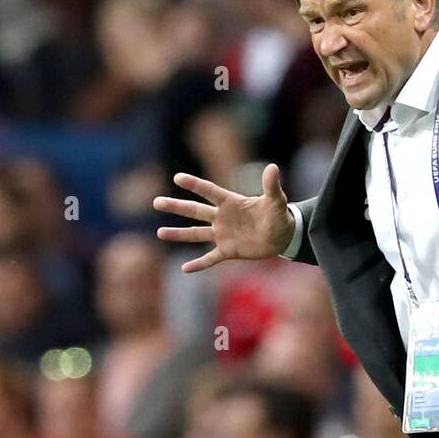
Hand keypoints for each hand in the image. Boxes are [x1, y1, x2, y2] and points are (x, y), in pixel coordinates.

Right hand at [153, 164, 294, 272]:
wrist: (282, 236)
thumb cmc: (278, 215)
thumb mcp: (276, 201)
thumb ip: (271, 186)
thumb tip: (273, 168)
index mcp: (230, 202)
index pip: (209, 191)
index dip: (195, 185)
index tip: (178, 178)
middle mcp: (222, 217)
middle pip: (194, 210)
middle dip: (176, 207)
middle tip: (156, 202)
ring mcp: (222, 234)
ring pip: (195, 233)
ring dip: (178, 234)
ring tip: (159, 233)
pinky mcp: (228, 251)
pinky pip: (210, 258)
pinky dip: (198, 264)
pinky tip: (184, 269)